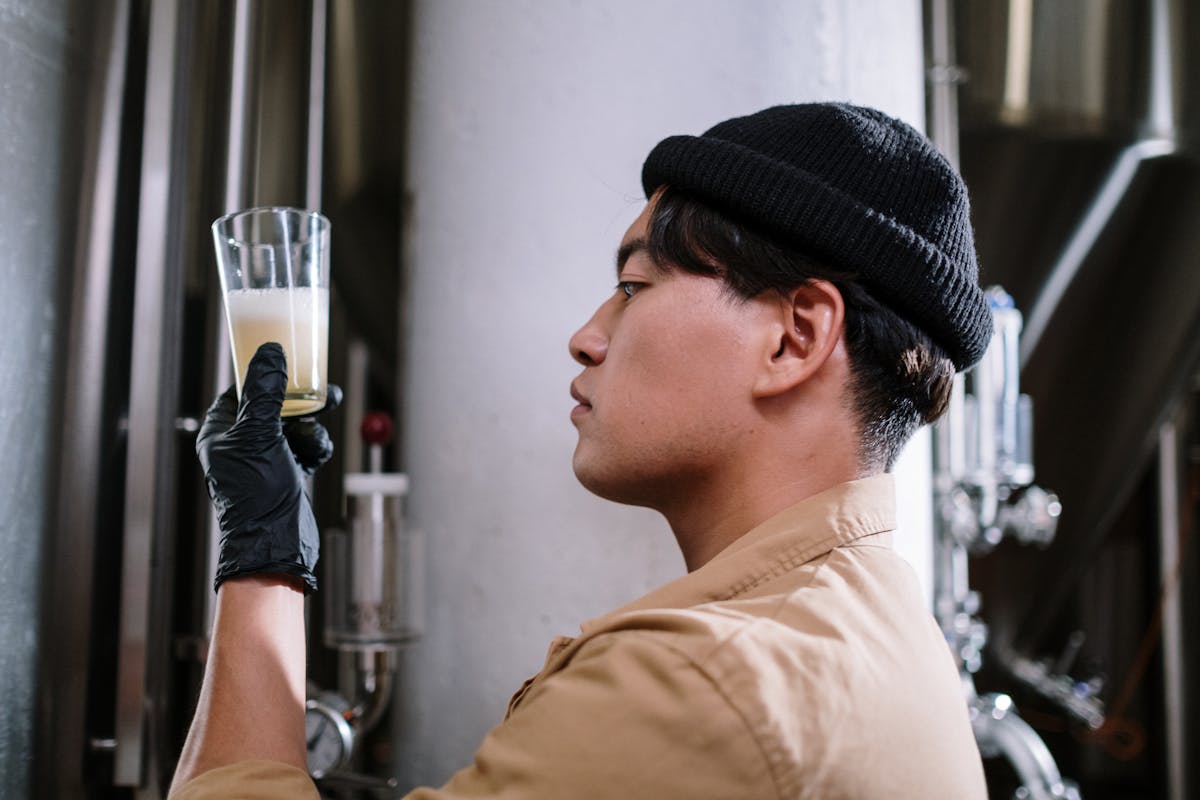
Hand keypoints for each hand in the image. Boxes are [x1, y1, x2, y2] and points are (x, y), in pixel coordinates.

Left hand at [196, 342, 340, 592]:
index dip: (259, 374)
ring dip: (310, 427)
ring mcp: (263, 460)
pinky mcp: (286, 474)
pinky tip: (317, 455)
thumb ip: (265, 391)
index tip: (281, 359)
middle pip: (271, 406)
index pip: (236, 391)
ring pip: (293, 427)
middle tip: (321, 388)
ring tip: (317, 432)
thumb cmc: (256, 493)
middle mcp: (239, 445)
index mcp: (220, 434)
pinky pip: (304, 448)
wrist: (276, 543)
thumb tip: (269, 352)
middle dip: (298, 399)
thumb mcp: (260, 434)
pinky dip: (314, 448)